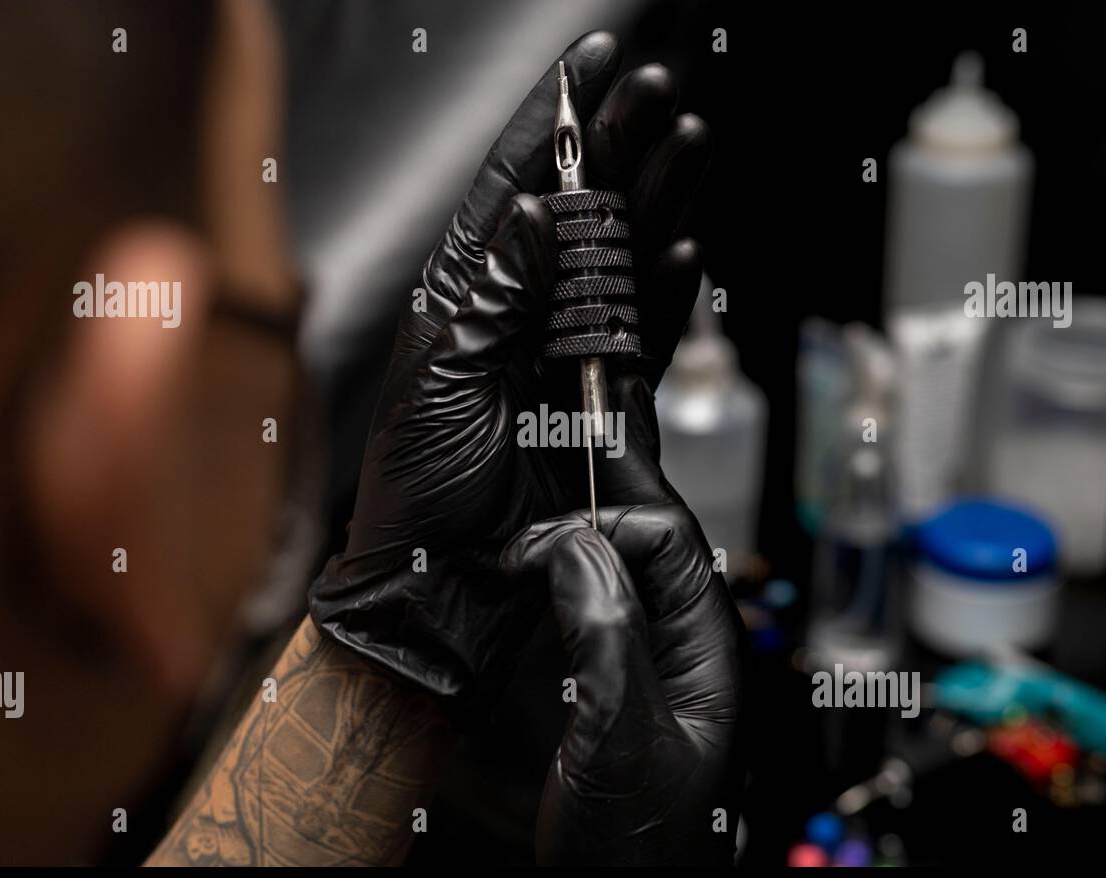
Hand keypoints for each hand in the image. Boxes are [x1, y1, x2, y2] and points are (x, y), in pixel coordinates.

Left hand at [309, 31, 711, 717]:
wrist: (443, 585)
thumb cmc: (417, 491)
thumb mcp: (440, 381)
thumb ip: (493, 296)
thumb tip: (532, 212)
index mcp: (465, 298)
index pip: (512, 188)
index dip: (552, 122)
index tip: (592, 63)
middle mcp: (518, 315)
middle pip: (578, 211)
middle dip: (620, 145)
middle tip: (660, 91)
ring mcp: (563, 354)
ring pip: (620, 261)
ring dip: (656, 201)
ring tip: (688, 143)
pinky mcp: (604, 401)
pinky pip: (645, 336)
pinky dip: (668, 297)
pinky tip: (686, 255)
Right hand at [503, 504, 743, 864]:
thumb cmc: (642, 850)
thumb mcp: (622, 738)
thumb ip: (606, 637)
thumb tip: (576, 547)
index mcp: (707, 649)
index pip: (667, 537)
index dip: (602, 525)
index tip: (536, 551)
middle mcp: (684, 644)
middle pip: (647, 541)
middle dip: (591, 514)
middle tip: (533, 513)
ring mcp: (651, 659)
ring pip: (619, 568)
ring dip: (571, 546)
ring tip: (519, 548)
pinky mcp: (617, 678)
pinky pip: (595, 605)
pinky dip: (559, 580)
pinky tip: (530, 581)